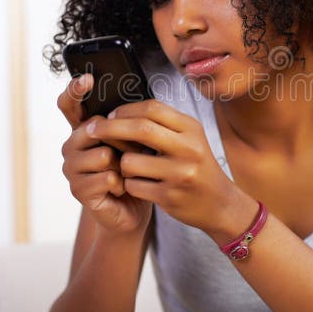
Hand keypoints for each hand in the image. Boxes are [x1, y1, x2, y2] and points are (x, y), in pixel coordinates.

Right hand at [57, 74, 151, 233]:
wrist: (134, 207)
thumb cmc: (135, 170)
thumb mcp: (135, 141)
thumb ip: (127, 122)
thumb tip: (132, 107)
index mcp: (84, 129)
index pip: (70, 104)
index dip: (75, 90)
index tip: (88, 78)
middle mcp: (72, 145)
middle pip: (94, 129)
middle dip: (122, 141)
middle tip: (131, 154)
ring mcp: (72, 168)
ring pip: (102, 155)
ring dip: (123, 165)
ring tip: (124, 173)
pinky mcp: (79, 190)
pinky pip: (106, 178)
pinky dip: (122, 184)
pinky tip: (121, 189)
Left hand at [86, 99, 255, 239]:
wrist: (219, 203)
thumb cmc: (197, 166)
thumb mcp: (189, 139)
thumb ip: (162, 124)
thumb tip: (122, 112)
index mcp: (191, 129)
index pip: (152, 108)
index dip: (126, 110)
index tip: (110, 114)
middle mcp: (188, 149)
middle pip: (140, 129)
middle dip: (110, 127)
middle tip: (92, 129)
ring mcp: (179, 174)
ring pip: (131, 161)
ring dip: (121, 164)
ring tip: (129, 167)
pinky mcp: (170, 196)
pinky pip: (134, 185)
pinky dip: (129, 184)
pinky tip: (139, 185)